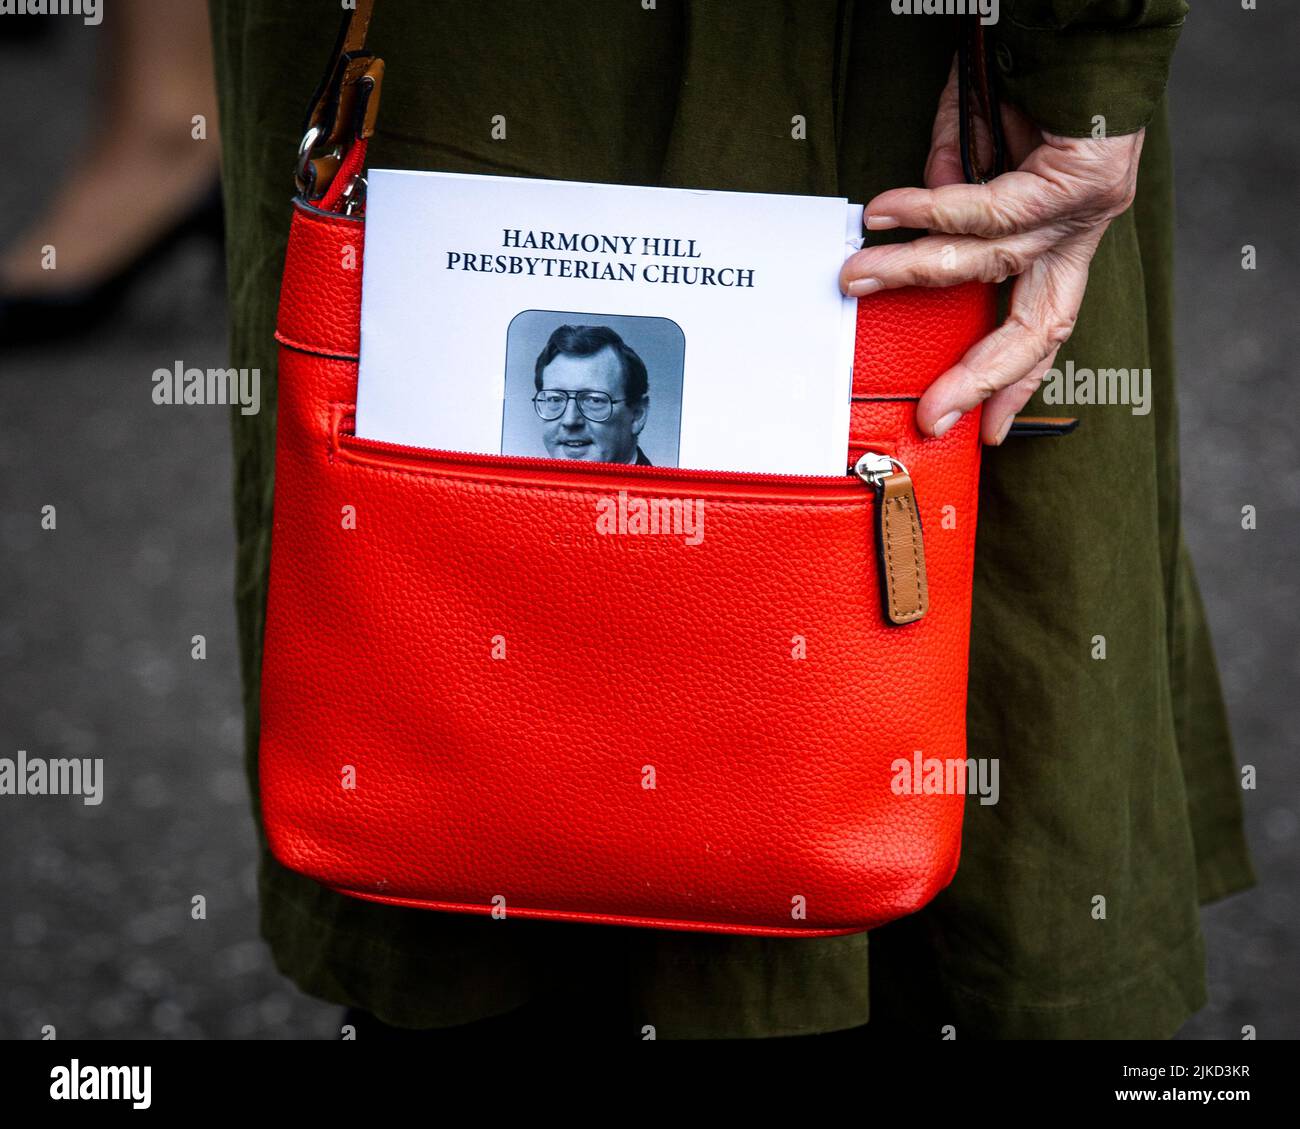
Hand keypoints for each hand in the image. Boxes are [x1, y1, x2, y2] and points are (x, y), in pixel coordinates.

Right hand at [840, 58, 1144, 444]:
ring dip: (913, 273)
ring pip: (992, 266)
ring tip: (857, 275)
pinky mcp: (1077, 178)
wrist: (1087, 24)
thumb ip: (954, 183)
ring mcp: (1082, 210)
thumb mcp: (983, 145)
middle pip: (1039, 327)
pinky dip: (927, 211)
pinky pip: (987, 209)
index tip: (985, 426)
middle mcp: (1077, 233)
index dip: (1013, 380)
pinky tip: (885, 214)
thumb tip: (918, 219)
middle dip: (984, 378)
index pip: (1040, 323)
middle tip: (935, 416)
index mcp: (1061, 238)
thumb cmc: (1038, 79)